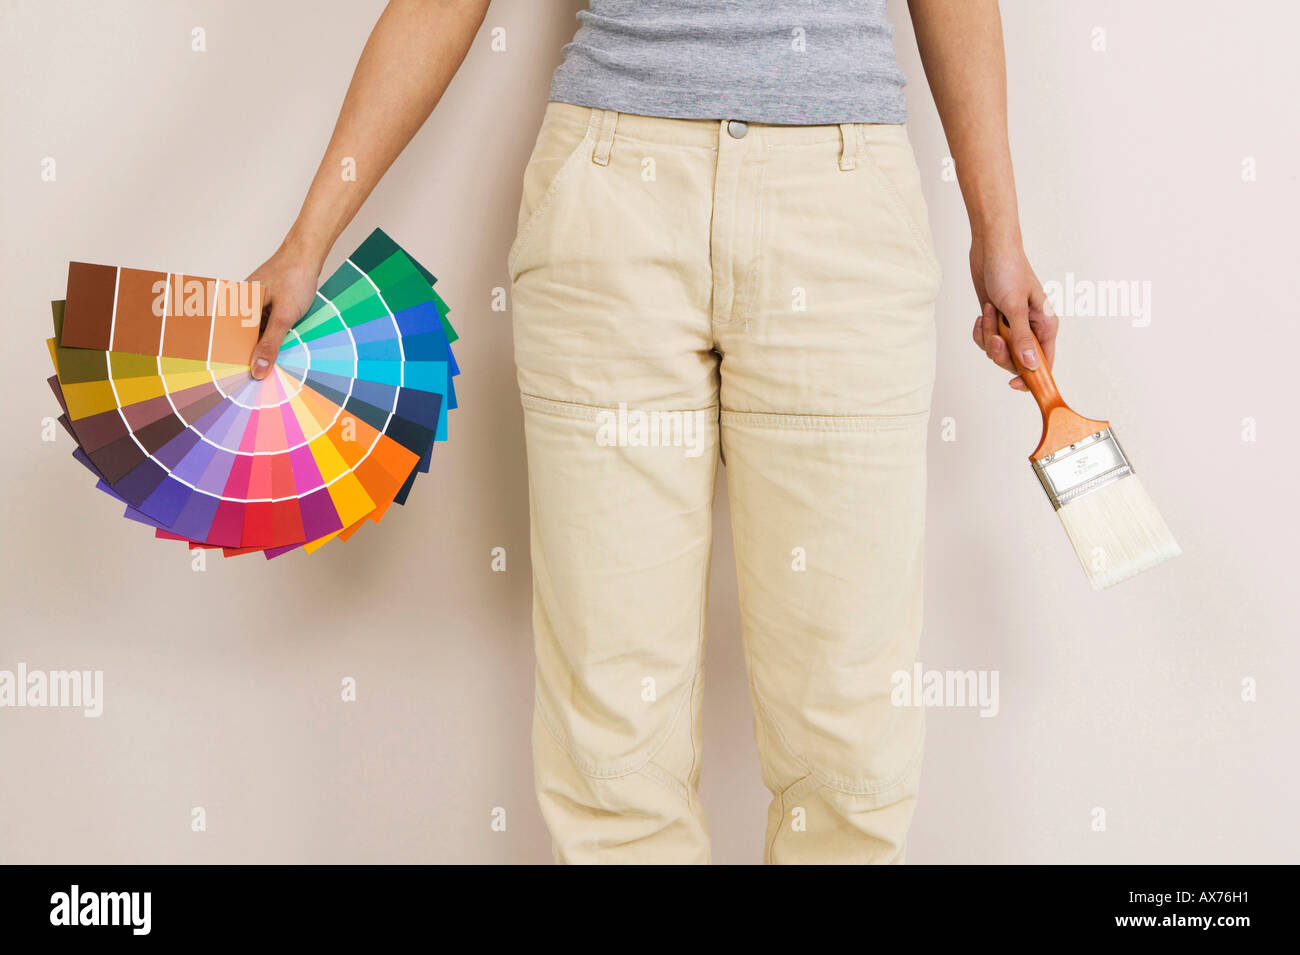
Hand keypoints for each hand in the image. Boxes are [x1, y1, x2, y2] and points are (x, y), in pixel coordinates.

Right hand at [246, 242, 322, 379]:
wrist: (306, 255)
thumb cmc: (293, 278)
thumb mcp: (284, 317)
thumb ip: (270, 344)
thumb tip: (258, 369)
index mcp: (235, 306)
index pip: (228, 341)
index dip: (235, 360)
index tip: (242, 380)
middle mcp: (238, 305)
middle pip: (240, 339)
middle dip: (249, 356)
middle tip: (258, 377)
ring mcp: (251, 305)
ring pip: (253, 334)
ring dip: (262, 347)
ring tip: (267, 366)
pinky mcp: (263, 305)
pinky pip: (263, 326)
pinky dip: (271, 336)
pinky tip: (279, 347)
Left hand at [969, 239, 1056, 390]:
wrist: (991, 249)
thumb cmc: (1009, 270)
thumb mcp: (1015, 306)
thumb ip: (1022, 338)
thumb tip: (1032, 365)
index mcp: (1045, 325)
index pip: (1044, 362)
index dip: (1032, 378)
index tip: (1014, 384)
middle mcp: (1031, 328)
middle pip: (1017, 361)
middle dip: (1001, 352)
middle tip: (995, 336)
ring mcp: (1012, 325)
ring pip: (998, 351)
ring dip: (988, 335)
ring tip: (989, 311)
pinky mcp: (996, 321)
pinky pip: (986, 340)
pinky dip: (980, 330)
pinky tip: (982, 313)